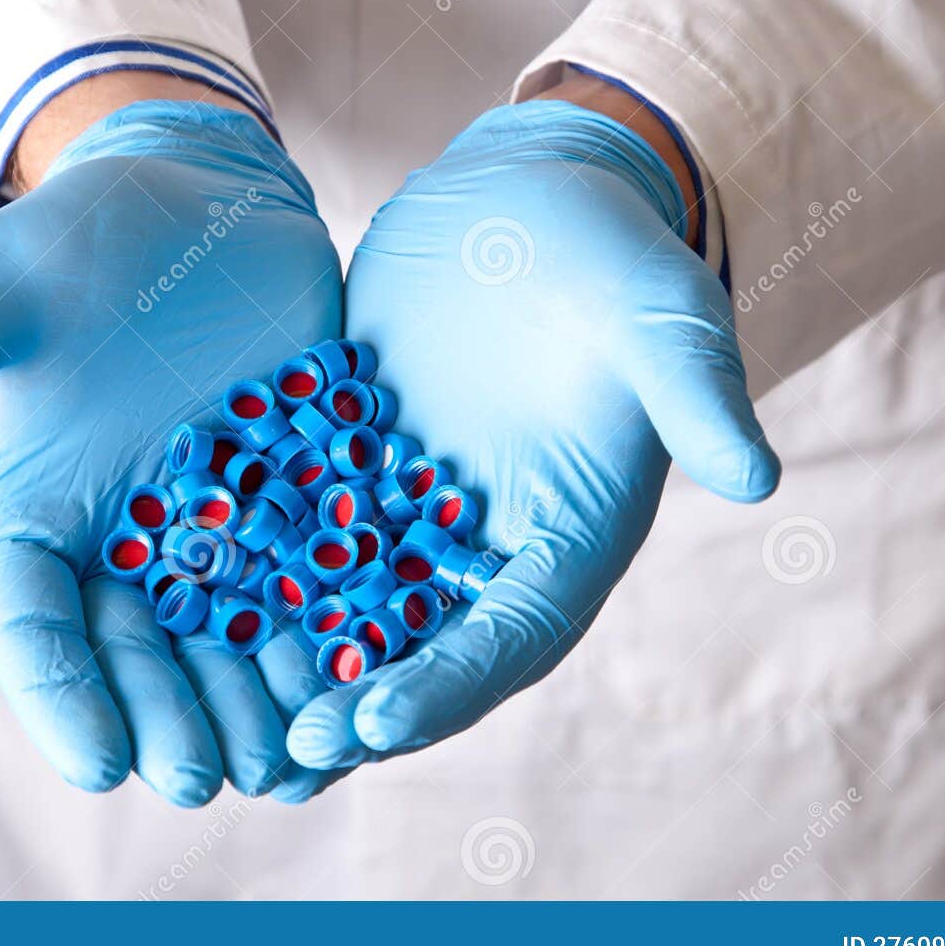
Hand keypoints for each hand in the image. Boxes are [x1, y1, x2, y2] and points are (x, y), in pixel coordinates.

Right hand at [0, 93, 343, 804]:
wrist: (195, 198)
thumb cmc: (73, 238)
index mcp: (32, 518)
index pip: (32, 629)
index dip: (61, 700)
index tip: (101, 767)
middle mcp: (122, 543)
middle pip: (141, 655)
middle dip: (171, 720)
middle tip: (206, 778)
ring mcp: (218, 529)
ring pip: (233, 641)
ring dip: (259, 704)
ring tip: (295, 762)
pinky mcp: (303, 498)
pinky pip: (320, 581)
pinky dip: (338, 633)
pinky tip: (369, 679)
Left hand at [286, 93, 779, 769]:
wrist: (530, 193)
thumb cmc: (611, 251)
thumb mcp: (656, 311)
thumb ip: (693, 388)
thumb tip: (760, 476)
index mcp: (571, 534)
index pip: (513, 635)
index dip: (448, 685)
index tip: (375, 721)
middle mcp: (489, 542)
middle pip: (425, 651)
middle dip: (359, 706)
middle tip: (286, 752)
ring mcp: (414, 509)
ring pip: (352, 609)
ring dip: (296, 667)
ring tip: (226, 720)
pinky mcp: (352, 464)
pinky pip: (297, 530)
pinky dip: (253, 573)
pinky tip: (184, 601)